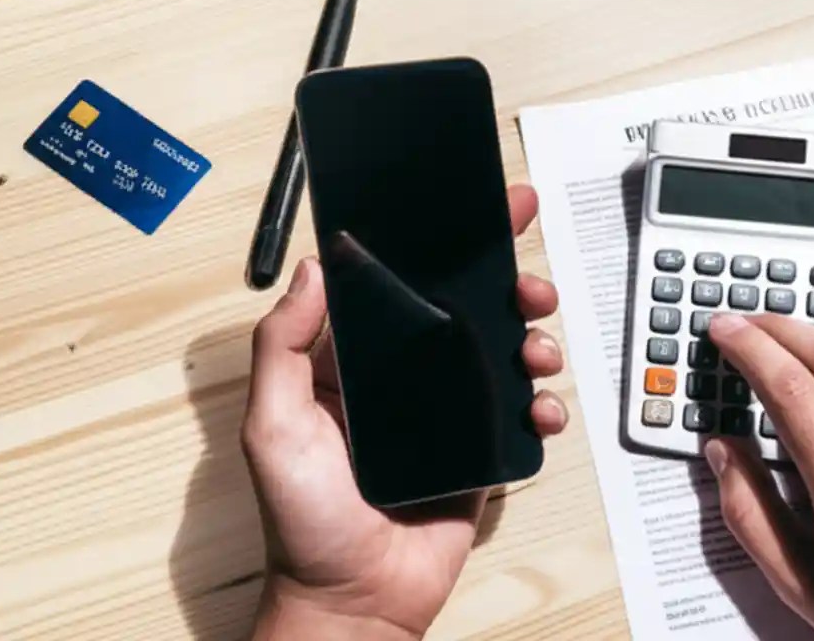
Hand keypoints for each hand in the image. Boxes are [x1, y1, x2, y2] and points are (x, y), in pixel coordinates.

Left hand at [243, 184, 568, 639]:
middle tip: (527, 282)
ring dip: (530, 335)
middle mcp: (405, 377)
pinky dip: (542, 402)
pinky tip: (540, 407)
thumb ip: (282, 346)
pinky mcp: (481, 451)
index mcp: (355, 360)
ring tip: (536, 345)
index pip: (399, 285)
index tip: (477, 212)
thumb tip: (315, 269)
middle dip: (504, 282)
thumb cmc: (304, 521)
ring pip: (501, 351)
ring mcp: (447, 412)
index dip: (437, 245)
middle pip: (464, 308)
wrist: (356, 601)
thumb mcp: (272, 425)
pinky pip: (521, 411)